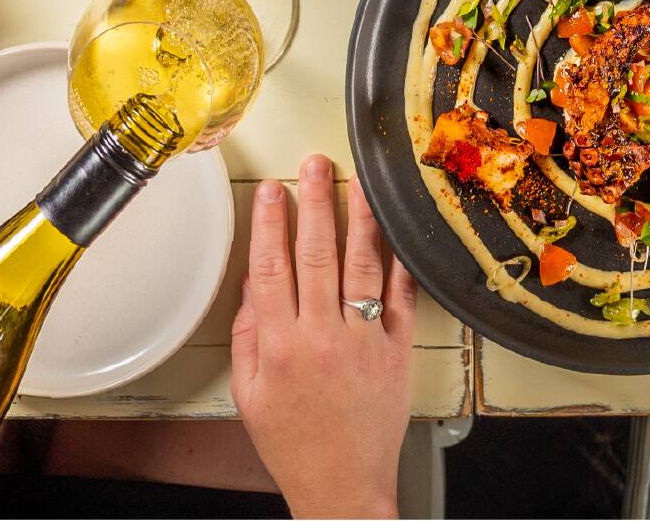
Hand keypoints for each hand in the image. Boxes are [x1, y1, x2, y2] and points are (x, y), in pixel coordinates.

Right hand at [230, 157, 415, 517]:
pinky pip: (400, 296)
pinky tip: (396, 231)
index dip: (270, 223)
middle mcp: (322, 337)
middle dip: (315, 202)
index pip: (272, 268)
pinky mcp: (397, 350)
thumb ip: (249, 334)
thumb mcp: (249, 394)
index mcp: (280, 346)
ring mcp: (364, 341)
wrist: (342, 485)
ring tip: (358, 183)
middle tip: (316, 164)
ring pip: (362, 265)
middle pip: (316, 254)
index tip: (272, 190)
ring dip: (359, 218)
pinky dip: (399, 260)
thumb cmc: (294, 444)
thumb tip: (255, 283)